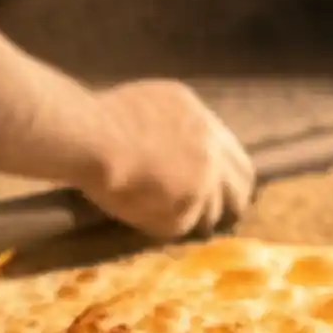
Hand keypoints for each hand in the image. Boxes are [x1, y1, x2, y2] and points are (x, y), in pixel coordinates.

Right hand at [87, 80, 256, 238]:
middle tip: (215, 218)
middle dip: (230, 206)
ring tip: (157, 211)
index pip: (237, 160)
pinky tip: (137, 212)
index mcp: (204, 122)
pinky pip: (178, 227)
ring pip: (209, 215)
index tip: (225, 192)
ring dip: (189, 218)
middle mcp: (212, 153)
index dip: (232, 180)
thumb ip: (179, 128)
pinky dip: (159, 224)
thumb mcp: (154, 105)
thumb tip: (183, 149)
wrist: (92, 137)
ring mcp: (201, 184)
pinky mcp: (183, 212)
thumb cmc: (104, 119)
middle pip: (239, 191)